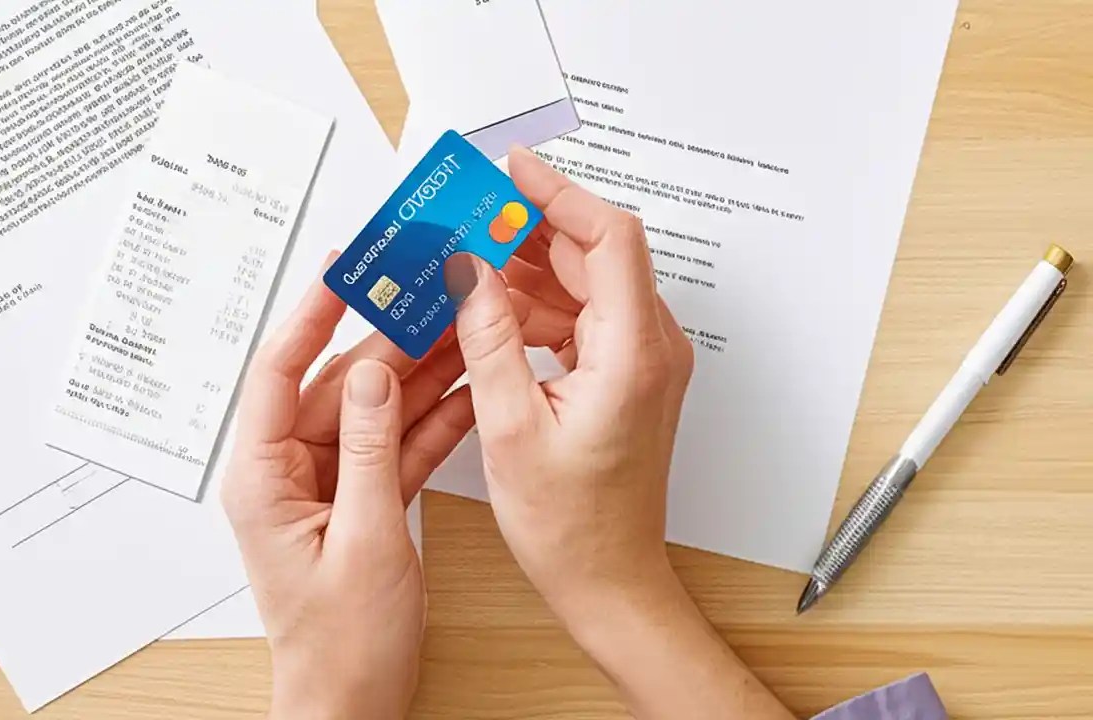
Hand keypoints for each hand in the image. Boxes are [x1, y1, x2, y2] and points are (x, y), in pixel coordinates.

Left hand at [223, 272, 474, 719]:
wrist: (352, 703)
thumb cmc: (340, 644)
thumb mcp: (362, 540)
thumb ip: (370, 451)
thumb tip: (374, 375)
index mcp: (265, 478)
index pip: (277, 375)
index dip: (308, 317)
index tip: (342, 271)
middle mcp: (292, 473)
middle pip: (339, 386)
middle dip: (388, 342)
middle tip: (430, 296)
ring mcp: (331, 484)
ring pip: (377, 410)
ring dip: (419, 376)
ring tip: (461, 330)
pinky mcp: (365, 500)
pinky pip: (398, 445)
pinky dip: (432, 421)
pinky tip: (468, 391)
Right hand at [449, 148, 792, 719]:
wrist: (609, 579)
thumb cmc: (572, 527)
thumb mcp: (509, 429)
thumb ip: (488, 339)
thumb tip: (468, 270)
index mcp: (633, 355)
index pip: (609, 239)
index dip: (559, 194)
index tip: (511, 171)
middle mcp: (649, 348)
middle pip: (595, 253)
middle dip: (530, 225)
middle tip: (468, 210)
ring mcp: (640, 360)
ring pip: (584, 282)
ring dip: (527, 266)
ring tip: (465, 255)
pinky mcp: (623, 374)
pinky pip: (579, 316)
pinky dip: (534, 304)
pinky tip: (487, 306)